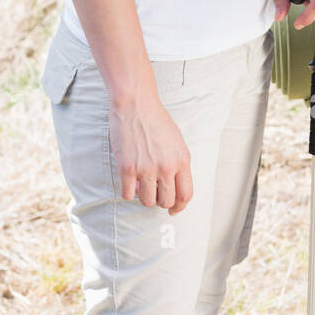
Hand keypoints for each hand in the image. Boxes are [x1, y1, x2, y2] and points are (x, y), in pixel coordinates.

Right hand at [108, 74, 192, 215]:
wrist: (136, 104)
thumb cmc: (156, 120)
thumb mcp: (177, 141)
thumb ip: (177, 164)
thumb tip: (171, 186)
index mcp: (182, 160)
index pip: (186, 195)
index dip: (180, 207)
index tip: (173, 210)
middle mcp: (167, 167)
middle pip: (167, 201)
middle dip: (161, 201)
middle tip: (154, 194)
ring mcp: (147, 169)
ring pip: (148, 201)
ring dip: (144, 197)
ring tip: (141, 185)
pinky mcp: (128, 168)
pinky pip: (128, 195)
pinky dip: (128, 192)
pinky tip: (129, 181)